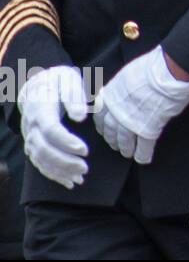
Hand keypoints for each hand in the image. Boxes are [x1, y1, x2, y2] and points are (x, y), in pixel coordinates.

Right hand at [17, 66, 89, 188]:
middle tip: (85, 168)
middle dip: (63, 161)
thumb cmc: (57, 82)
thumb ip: (74, 96)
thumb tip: (80, 116)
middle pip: (43, 148)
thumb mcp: (68, 80)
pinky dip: (53, 174)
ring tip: (79, 178)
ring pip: (39, 159)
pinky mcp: (33, 144)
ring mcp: (30, 137)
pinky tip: (69, 182)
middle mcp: (31, 126)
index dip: (66, 141)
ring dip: (59, 171)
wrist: (37, 85)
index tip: (84, 150)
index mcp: (40, 109)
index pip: (50, 129)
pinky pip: (39, 163)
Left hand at [93, 46, 188, 163]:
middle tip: (116, 145)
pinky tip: (144, 159)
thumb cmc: (151, 68)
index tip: (106, 130)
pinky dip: (143, 154)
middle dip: (113, 139)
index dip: (103, 126)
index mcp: (110, 96)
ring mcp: (130, 123)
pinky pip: (143, 146)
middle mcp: (116, 112)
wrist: (166, 73)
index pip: (101, 117)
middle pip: (111, 130)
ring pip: (124, 141)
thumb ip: (122, 87)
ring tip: (128, 153)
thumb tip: (125, 90)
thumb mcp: (128, 74)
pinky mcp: (146, 130)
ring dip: (126, 148)